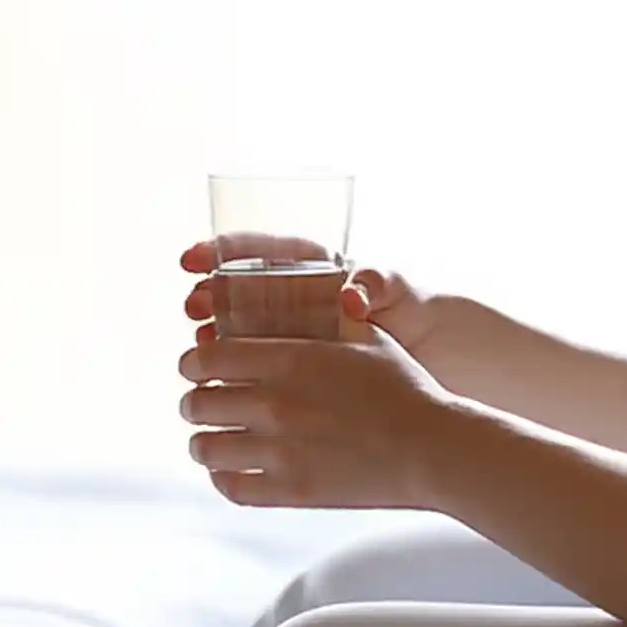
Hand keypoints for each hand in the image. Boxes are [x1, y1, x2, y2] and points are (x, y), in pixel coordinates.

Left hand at [178, 326, 454, 509]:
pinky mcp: (290, 490)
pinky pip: (230, 486)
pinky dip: (222, 477)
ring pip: (205, 447)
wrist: (432, 445)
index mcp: (288, 359)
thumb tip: (300, 299)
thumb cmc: (405, 388)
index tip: (194, 366)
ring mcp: (279, 450)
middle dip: (194, 400)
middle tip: (201, 402)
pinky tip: (230, 470)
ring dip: (202, 441)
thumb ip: (321, 319)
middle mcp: (274, 403)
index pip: (207, 357)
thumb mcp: (363, 337)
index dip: (192, 362)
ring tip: (209, 439)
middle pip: (198, 402)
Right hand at [180, 235, 435, 348]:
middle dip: (208, 294)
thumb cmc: (412, 308)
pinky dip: (235, 369)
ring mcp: (292, 329)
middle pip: (237, 287)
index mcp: (312, 264)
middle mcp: (294, 294)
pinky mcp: (295, 363)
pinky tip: (219, 379)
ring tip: (201, 341)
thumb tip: (349, 295)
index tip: (192, 259)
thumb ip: (373, 283)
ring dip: (214, 331)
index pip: (257, 248)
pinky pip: (257, 362)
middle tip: (193, 306)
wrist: (433, 352)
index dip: (219, 250)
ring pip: (240, 326)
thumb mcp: (395, 288)